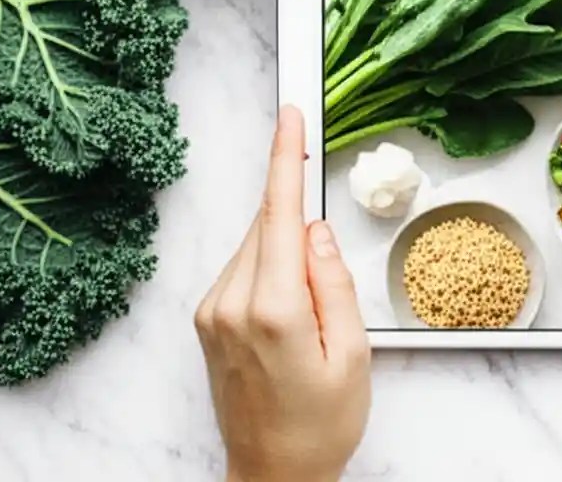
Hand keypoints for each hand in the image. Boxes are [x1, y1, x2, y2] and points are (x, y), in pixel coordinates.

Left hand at [195, 106, 370, 481]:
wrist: (273, 472)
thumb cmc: (320, 424)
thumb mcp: (354, 354)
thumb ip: (335, 283)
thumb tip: (319, 230)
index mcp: (273, 310)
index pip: (280, 215)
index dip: (286, 159)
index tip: (290, 117)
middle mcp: (231, 304)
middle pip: (270, 226)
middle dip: (302, 221)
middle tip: (330, 265)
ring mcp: (213, 311)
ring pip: (258, 246)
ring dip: (289, 251)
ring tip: (316, 314)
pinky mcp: (207, 319)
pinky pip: (245, 268)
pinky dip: (273, 268)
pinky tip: (294, 312)